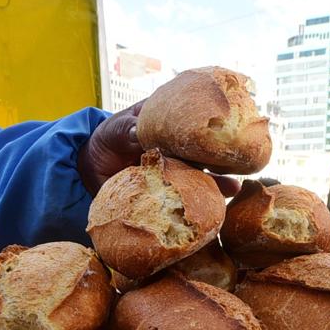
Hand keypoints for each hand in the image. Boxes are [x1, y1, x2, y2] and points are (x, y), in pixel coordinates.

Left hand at [77, 101, 240, 196]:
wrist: (91, 168)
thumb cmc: (107, 140)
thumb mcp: (115, 130)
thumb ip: (127, 129)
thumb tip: (137, 132)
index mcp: (169, 123)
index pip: (193, 121)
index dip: (210, 124)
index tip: (225, 128)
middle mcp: (178, 146)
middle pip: (205, 150)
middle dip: (222, 156)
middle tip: (238, 160)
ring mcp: (176, 169)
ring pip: (201, 175)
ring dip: (218, 182)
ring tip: (233, 189)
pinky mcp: (170, 190)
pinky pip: (186, 196)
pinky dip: (199, 203)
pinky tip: (213, 208)